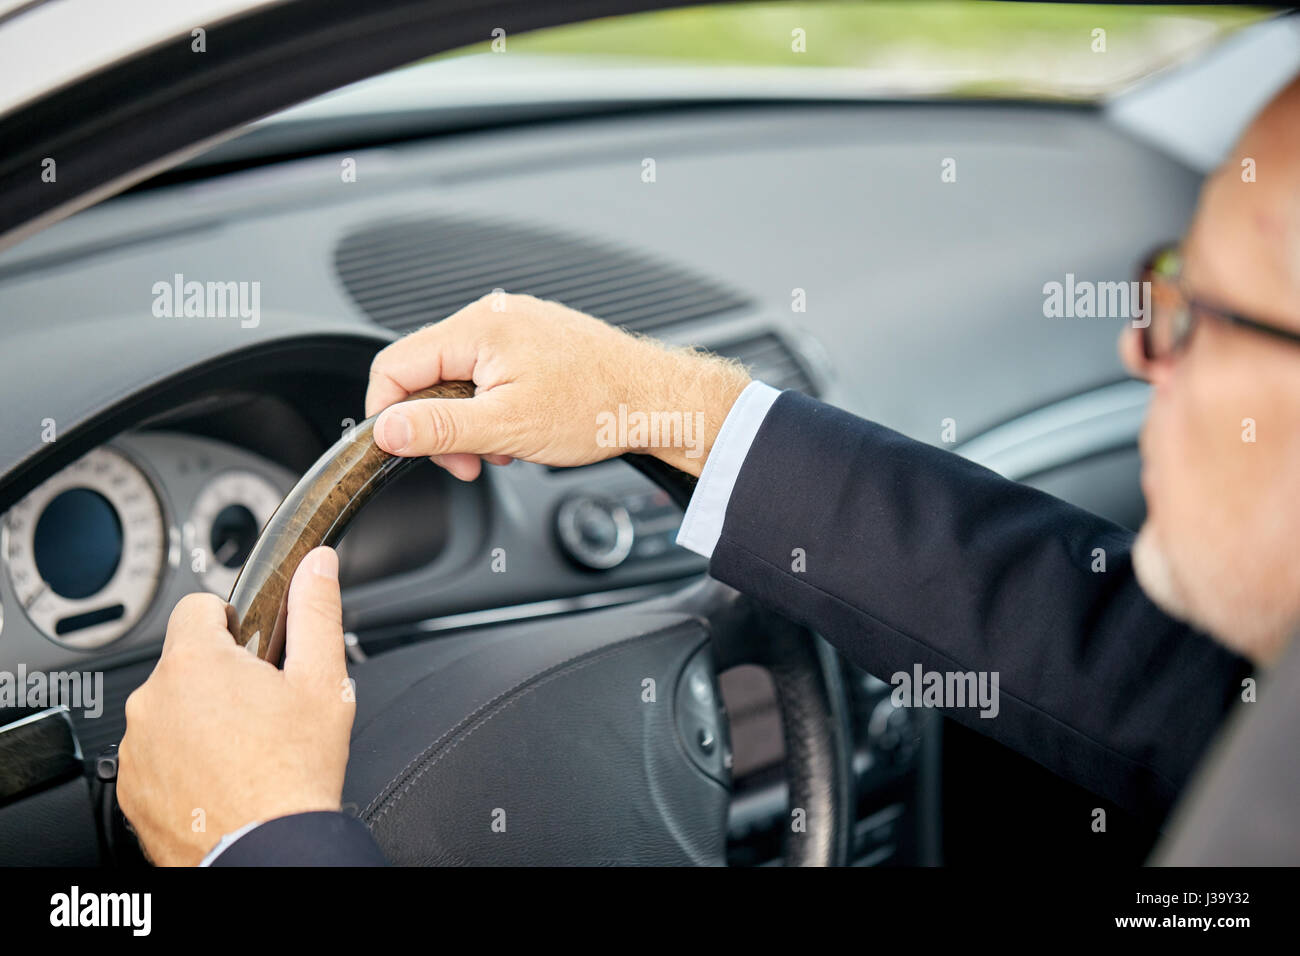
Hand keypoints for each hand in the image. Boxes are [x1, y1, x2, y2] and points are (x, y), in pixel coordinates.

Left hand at [117, 547, 353, 865]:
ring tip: (244, 751)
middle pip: (185, 664)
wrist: (267, 851)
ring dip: (199, 721)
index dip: (231, 622)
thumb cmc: (295, 773)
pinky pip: (157, 757)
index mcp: (196, 661)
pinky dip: (183, 763)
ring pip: (170, 711)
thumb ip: (315, 611)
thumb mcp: (322, 682)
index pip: (196, 606)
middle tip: (262, 710)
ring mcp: (138, 747)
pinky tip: (221, 780)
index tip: (252, 650)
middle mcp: (153, 699)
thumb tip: (316, 565)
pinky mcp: (131, 788)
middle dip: (220, 678)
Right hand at [365, 294, 750, 479]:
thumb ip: (439, 428)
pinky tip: (522, 429)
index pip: (395, 364)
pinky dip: (495, 407)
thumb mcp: (507, 428)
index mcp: (478, 327)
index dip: (388, 413)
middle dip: (440, 425)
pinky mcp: (534, 339)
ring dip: (471, 422)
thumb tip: (386, 430)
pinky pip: (491, 373)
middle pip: (427, 372)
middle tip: (470, 462)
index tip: (402, 449)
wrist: (655, 399)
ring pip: (461, 377)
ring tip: (506, 447)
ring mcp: (515, 324)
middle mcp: (493, 315)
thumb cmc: (598, 406)